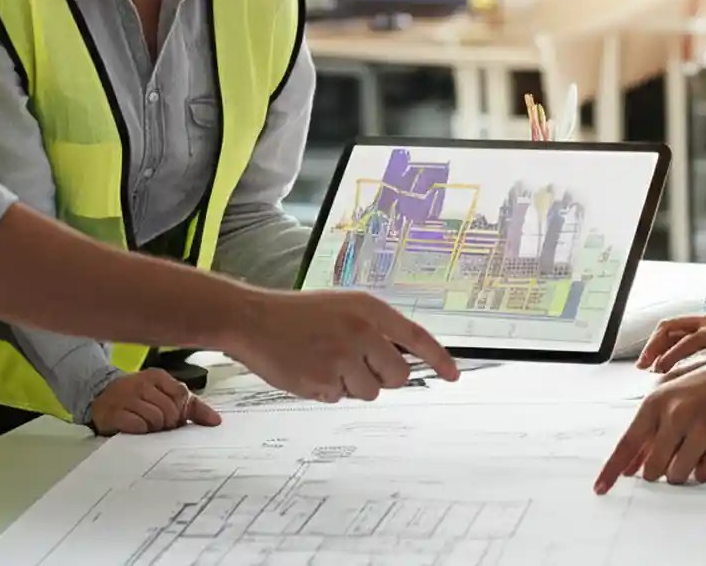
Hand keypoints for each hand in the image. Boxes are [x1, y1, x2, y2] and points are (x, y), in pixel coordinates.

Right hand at [89, 369, 220, 435]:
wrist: (102, 398)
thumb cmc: (140, 398)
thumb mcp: (165, 395)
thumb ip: (192, 406)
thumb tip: (216, 421)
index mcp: (157, 376)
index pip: (182, 395)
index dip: (181, 411)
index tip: (175, 417)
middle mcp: (141, 383)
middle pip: (170, 410)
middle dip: (168, 423)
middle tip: (159, 424)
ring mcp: (125, 397)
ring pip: (155, 419)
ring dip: (154, 428)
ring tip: (147, 426)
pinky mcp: (113, 413)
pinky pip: (137, 426)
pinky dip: (140, 431)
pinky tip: (135, 429)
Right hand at [230, 290, 459, 402]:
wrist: (253, 319)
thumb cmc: (296, 315)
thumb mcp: (343, 307)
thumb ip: (374, 329)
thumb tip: (404, 358)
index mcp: (369, 309)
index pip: (417, 337)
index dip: (439, 359)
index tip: (453, 374)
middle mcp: (362, 332)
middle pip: (398, 375)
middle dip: (383, 378)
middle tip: (357, 366)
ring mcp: (344, 358)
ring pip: (370, 392)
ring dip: (351, 385)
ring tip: (325, 362)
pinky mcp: (324, 381)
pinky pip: (340, 398)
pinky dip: (327, 391)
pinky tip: (309, 370)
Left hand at [595, 352, 705, 493]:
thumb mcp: (669, 396)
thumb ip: (648, 431)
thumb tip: (630, 466)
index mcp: (656, 402)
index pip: (627, 443)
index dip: (612, 469)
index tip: (601, 487)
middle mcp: (676, 415)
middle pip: (652, 468)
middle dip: (658, 470)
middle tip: (670, 456)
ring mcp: (701, 430)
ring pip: (677, 476)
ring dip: (681, 471)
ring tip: (692, 449)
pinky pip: (703, 475)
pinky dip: (703, 469)